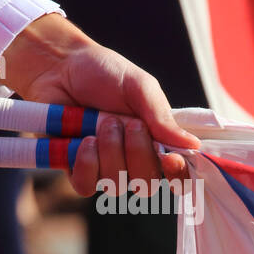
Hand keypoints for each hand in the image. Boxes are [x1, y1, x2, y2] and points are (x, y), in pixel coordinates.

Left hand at [0, 13, 200, 195]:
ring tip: (100, 123)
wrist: (60, 67)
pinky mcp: (75, 168)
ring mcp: (103, 166)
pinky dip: (86, 164)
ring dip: (110, 152)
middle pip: (146, 185)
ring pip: (115, 185)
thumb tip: (192, 145)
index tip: (171, 159)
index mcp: (155, 140)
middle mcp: (132, 159)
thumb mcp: (139, 87)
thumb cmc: (104, 73)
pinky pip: (85, 186)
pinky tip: (83, 141)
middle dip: (137, 153)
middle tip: (127, 122)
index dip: (177, 175)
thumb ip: (162, 118)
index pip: (175, 173)